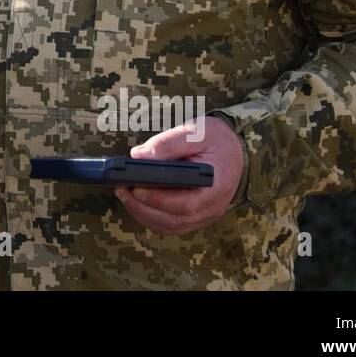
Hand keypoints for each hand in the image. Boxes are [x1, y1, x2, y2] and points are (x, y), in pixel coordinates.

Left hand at [114, 116, 244, 234]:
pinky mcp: (196, 217)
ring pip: (170, 225)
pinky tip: (136, 202)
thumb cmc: (216, 139)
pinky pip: (171, 225)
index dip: (158, 199)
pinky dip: (151, 217)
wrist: (234, 149)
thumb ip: (168, 143)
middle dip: (143, 207)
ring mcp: (205, 215)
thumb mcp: (196, 131)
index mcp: (217, 185)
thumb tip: (138, 156)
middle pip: (174, 219)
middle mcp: (213, 206)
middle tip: (121, 189)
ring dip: (143, 213)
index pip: (186, 202)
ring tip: (123, 193)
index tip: (135, 188)